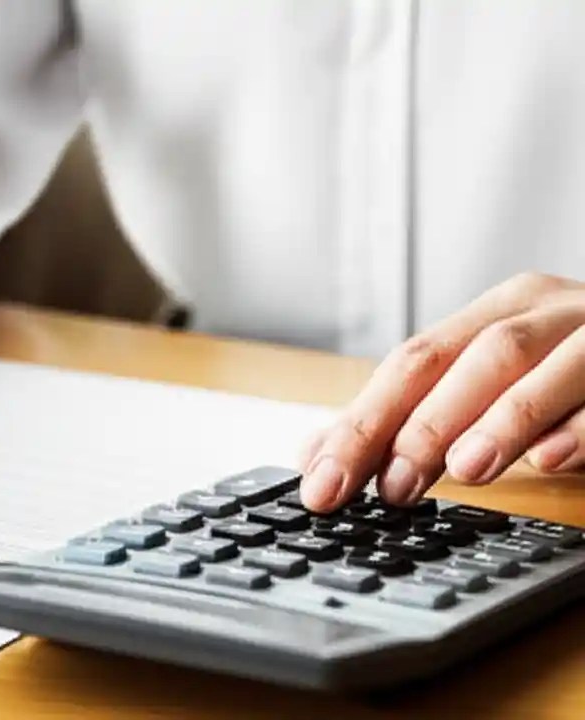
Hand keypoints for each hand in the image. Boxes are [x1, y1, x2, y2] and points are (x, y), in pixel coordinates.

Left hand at [299, 272, 584, 511]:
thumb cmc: (573, 371)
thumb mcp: (490, 382)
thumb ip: (412, 415)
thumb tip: (317, 452)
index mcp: (495, 313)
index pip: (409, 364)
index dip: (360, 424)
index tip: (320, 485)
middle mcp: (544, 312)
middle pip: (468, 359)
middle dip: (421, 424)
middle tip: (389, 487)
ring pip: (539, 365)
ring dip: (497, 419)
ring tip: (463, 470)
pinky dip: (582, 428)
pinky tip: (553, 460)